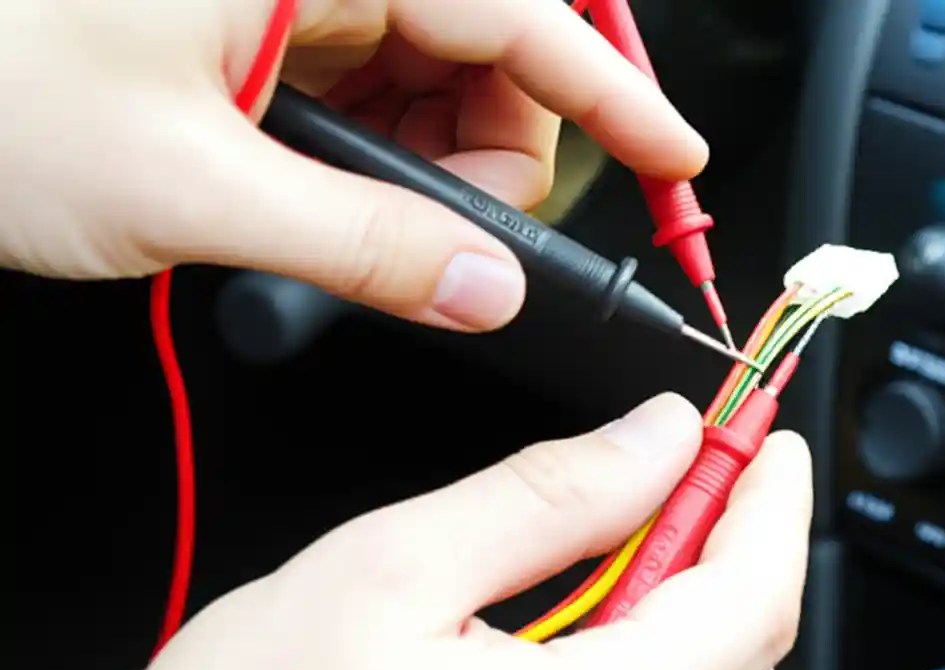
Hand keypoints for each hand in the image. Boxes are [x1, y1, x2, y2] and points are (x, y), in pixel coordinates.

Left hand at [0, 0, 707, 330]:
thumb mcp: (189, 190)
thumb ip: (363, 246)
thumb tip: (483, 286)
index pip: (519, 16)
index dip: (613, 96)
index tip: (674, 158)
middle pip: (484, 44)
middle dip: (504, 148)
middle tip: (475, 241)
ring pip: (429, 69)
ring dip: (441, 157)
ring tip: (388, 228)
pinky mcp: (248, 25)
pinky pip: (363, 82)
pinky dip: (380, 150)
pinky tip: (341, 195)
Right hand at [114, 394, 812, 669]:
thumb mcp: (388, 573)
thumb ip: (542, 499)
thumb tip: (655, 438)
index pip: (751, 604)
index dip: (774, 505)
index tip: (768, 438)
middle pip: (745, 647)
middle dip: (737, 535)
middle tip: (707, 456)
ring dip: (697, 589)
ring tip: (645, 515)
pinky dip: (656, 644)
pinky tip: (601, 602)